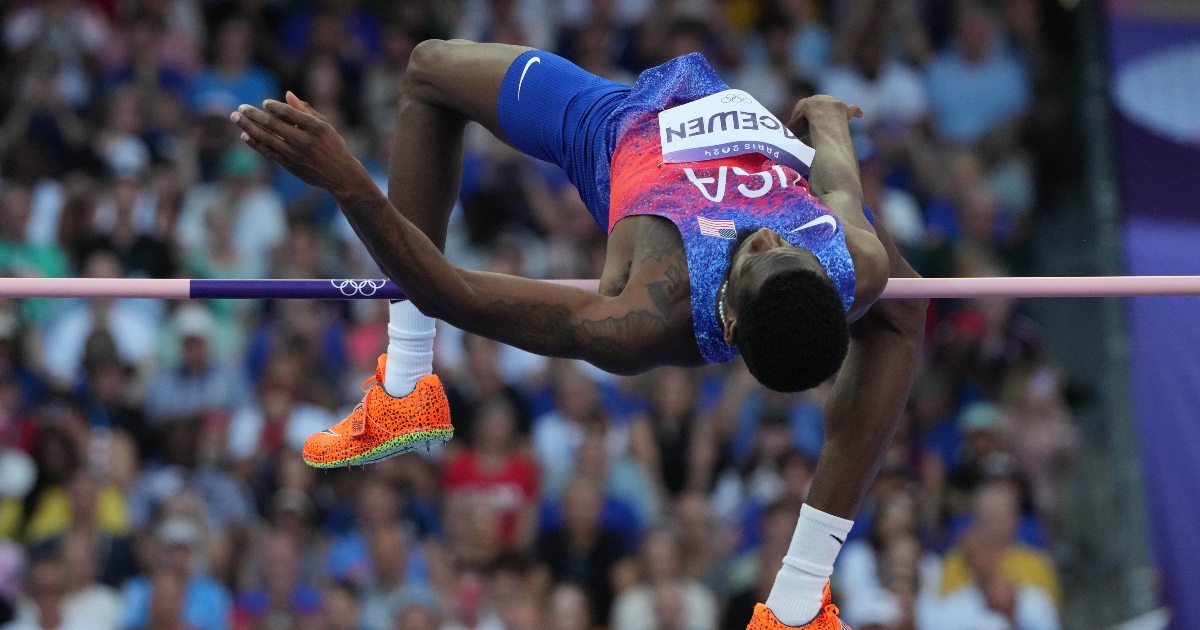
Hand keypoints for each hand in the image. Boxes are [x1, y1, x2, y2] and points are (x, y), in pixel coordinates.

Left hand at [230, 92, 373, 196]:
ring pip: (266, 138)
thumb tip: (287, 94)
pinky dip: (255, 144)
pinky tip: (245, 135)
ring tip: (235, 117)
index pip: (288, 113)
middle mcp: (304, 141)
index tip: (265, 103)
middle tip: (240, 107)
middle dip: (254, 115)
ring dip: (248, 127)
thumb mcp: (324, 125)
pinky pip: (268, 152)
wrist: (340, 174)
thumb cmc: (333, 145)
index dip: (274, 107)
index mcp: (315, 128)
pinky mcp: (289, 165)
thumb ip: (305, 110)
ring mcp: (295, 154)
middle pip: (273, 125)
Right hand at [786, 95, 863, 139]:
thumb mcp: (793, 128)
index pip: (802, 111)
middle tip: (815, 128)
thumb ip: (792, 130)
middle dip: (817, 116)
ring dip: (832, 116)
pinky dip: (855, 112)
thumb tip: (786, 139)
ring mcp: (833, 102)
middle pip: (818, 109)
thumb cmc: (804, 123)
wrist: (820, 115)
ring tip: (832, 125)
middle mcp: (819, 99)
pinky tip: (860, 114)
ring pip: (833, 109)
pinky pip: (852, 109)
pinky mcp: (844, 109)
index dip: (801, 121)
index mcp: (804, 103)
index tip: (801, 130)